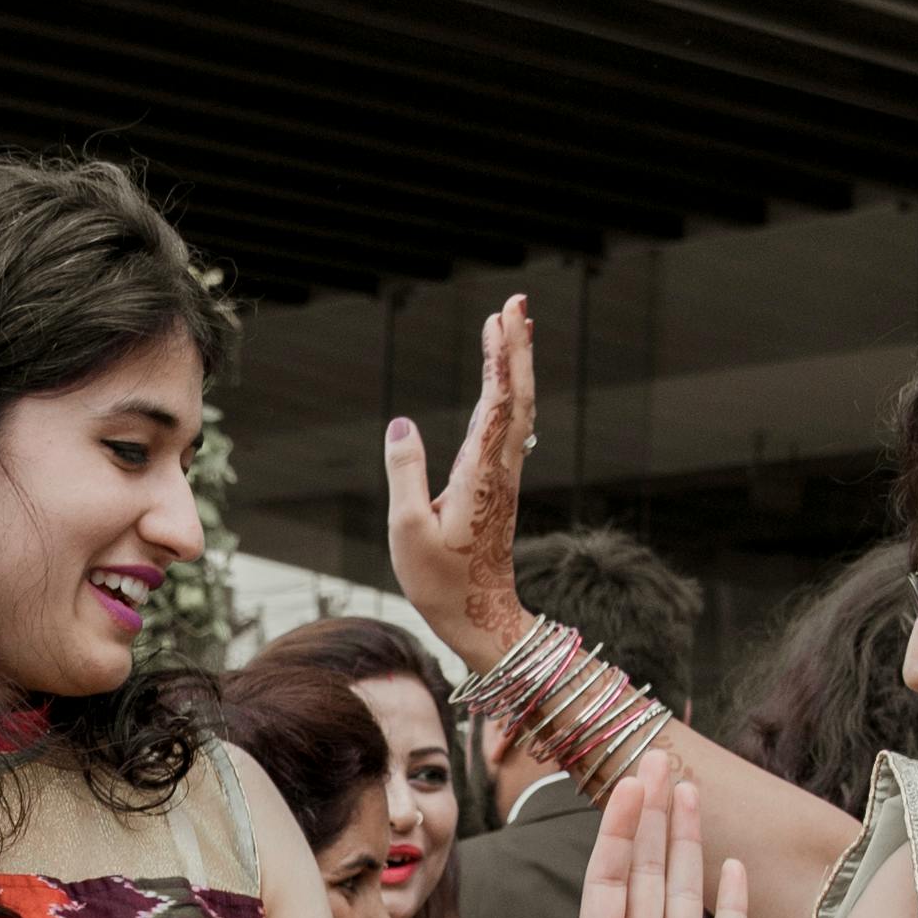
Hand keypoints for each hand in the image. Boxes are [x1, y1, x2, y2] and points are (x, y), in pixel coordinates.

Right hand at [380, 293, 538, 671]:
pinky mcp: (496, 483)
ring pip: (517, 408)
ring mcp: (501, 475)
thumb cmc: (440, 580)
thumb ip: (405, 473)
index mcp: (480, 473)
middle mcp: (499, 467)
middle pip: (517, 395)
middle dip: (516, 347)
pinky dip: (506, 392)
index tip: (502, 317)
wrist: (478, 615)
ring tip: (510, 326)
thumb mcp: (408, 529)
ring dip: (514, 364)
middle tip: (516, 303)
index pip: (498, 402)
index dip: (502, 357)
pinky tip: (500, 379)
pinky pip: (507, 426)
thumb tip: (401, 423)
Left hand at [546, 768, 748, 917]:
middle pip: (646, 874)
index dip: (618, 831)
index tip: (632, 784)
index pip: (609, 880)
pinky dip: (729, 905)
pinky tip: (729, 866)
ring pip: (683, 897)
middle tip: (662, 761)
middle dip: (652, 818)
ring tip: (690, 795)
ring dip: (686, 847)